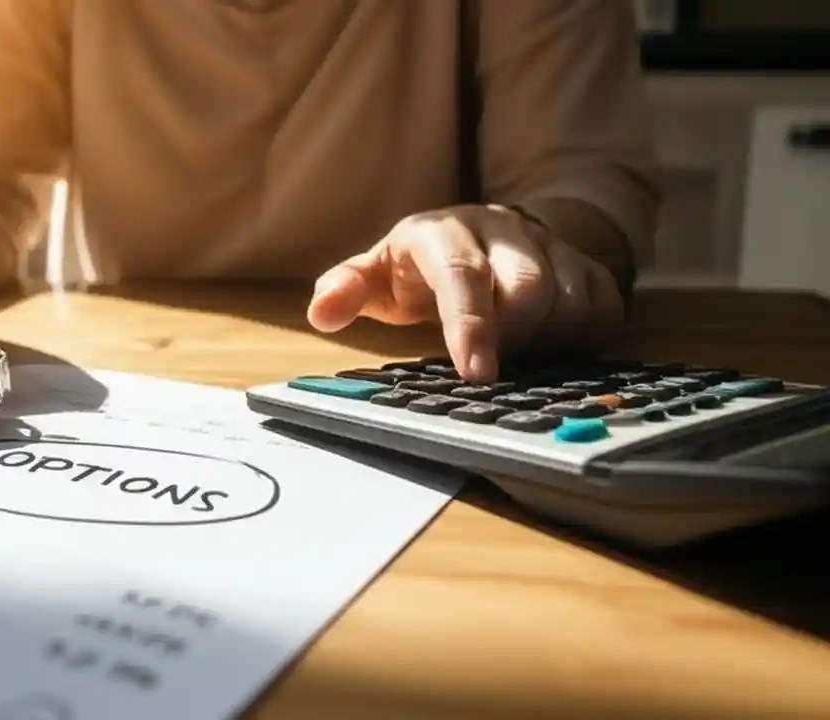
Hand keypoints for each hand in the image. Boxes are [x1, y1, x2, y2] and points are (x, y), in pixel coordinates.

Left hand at [306, 204, 624, 382]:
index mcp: (442, 231)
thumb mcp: (377, 277)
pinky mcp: (585, 261)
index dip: (471, 326)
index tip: (476, 375)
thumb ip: (347, 290)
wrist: (482, 235)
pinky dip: (586, 334)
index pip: (461, 275)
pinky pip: (605, 303)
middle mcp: (499, 229)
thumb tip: (322, 312)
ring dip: (549, 340)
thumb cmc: (419, 270)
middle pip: (526, 287)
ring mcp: (547, 243)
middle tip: (493, 367)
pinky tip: (556, 346)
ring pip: (570, 297)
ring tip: (520, 355)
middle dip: (513, 338)